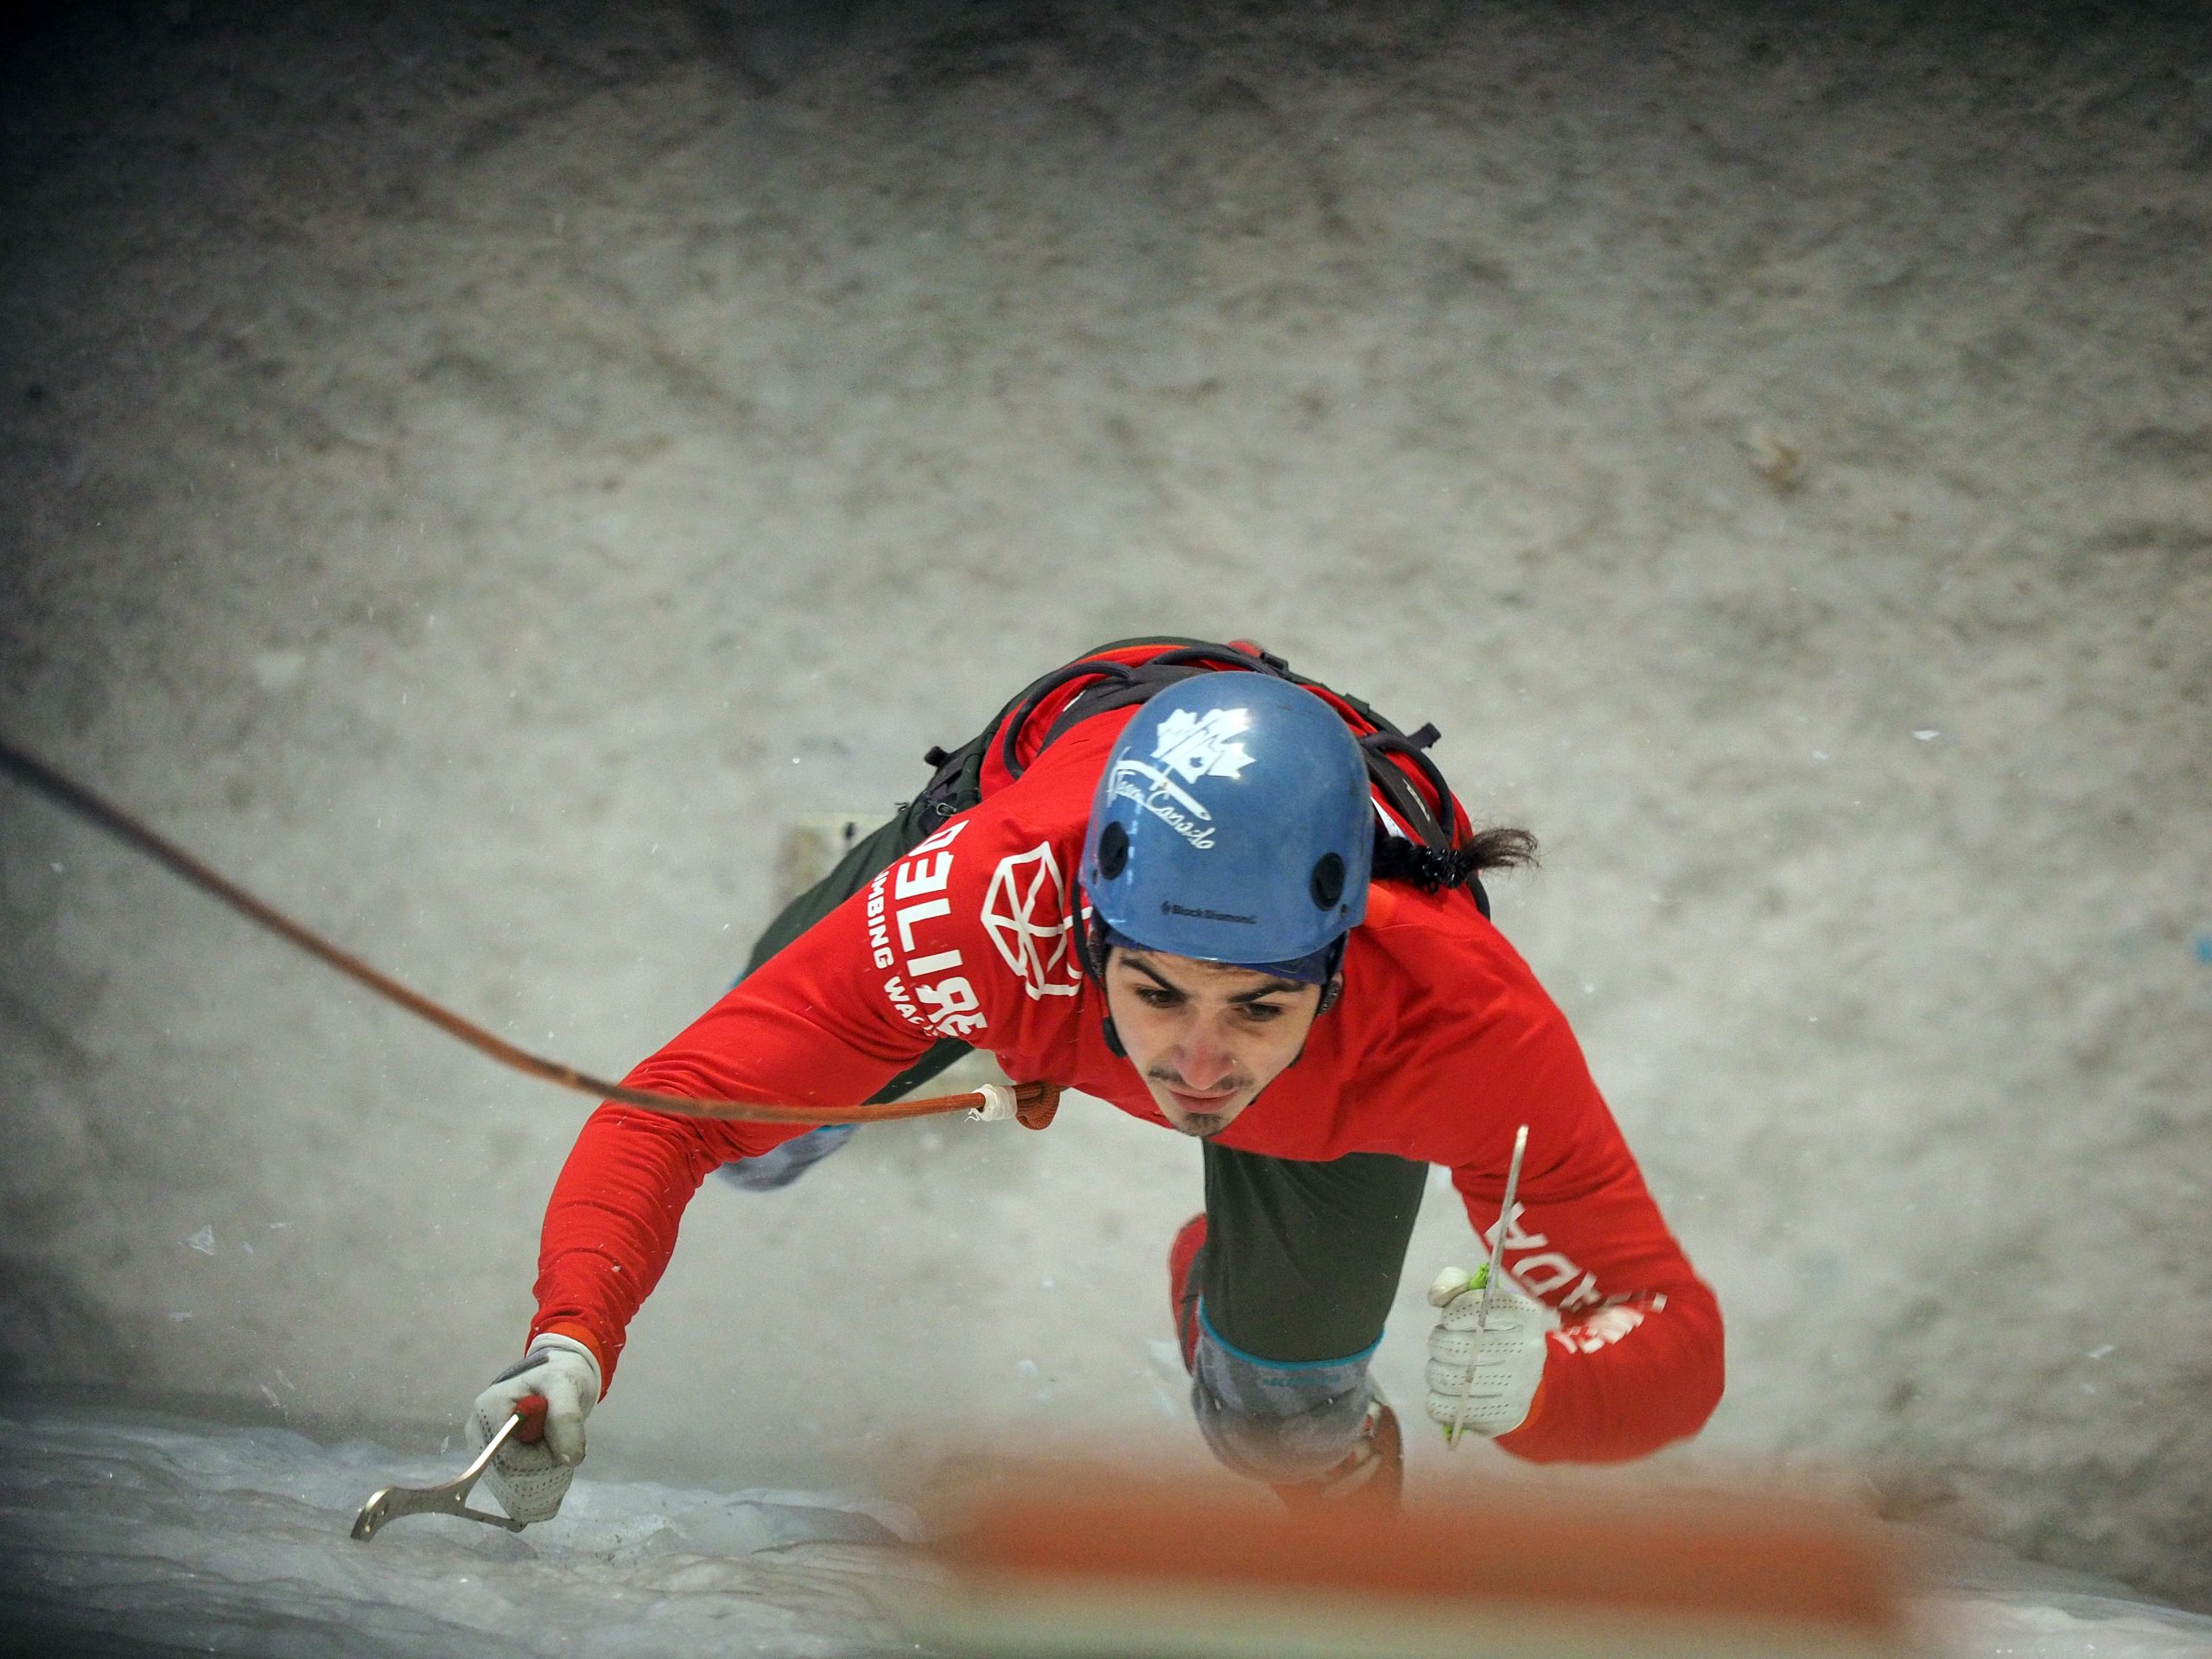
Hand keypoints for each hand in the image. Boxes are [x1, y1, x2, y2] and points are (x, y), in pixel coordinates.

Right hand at [467, 1333, 601, 1523]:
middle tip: (558, 1442)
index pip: (507, 1457)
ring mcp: (482, 1446)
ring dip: (539, 1469)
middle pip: (506, 1471)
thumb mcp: (566, 1387)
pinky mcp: (491, 1457)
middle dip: (540, 1463)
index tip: (557, 1445)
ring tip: (551, 1442)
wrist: (555, 1381)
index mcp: (487, 1409)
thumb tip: (570, 1459)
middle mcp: (477, 1430)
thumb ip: (567, 1418)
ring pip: (510, 1478)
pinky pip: (512, 1479)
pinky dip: (535, 1472)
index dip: (538, 1459)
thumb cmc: (557, 1377)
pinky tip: (544, 1453)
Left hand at [1424, 1265, 1548, 1440]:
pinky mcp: (1502, 1417)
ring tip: (1445, 1368)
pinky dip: (1437, 1400)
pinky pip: (1445, 1408)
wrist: (1521, 1383)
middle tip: (1444, 1344)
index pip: (1478, 1308)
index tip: (1450, 1319)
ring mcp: (1518, 1387)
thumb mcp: (1481, 1299)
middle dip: (1438, 1343)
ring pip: (1446, 1378)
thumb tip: (1436, 1296)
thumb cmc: (1493, 1333)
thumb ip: (1454, 1283)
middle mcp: (1528, 1350)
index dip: (1452, 1313)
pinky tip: (1449, 1394)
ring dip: (1435, 1371)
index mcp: (1525, 1315)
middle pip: (1455, 1347)